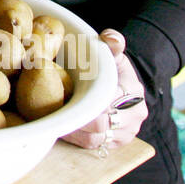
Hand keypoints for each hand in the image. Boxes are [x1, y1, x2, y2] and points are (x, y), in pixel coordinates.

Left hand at [60, 29, 148, 151]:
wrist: (118, 85)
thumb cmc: (111, 67)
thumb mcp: (113, 53)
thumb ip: (112, 43)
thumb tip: (110, 37)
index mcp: (133, 92)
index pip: (107, 102)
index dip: (85, 102)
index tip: (63, 95)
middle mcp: (133, 116)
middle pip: (99, 125)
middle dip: (74, 118)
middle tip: (51, 109)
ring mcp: (124, 133)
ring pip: (94, 138)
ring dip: (71, 129)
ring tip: (52, 117)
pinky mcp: (113, 144)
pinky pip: (91, 145)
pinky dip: (74, 137)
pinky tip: (59, 126)